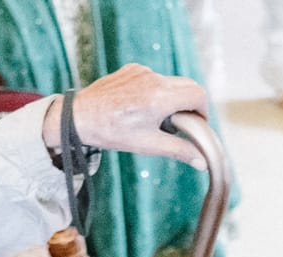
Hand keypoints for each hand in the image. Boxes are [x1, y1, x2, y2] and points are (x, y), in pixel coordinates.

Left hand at [43, 64, 209, 168]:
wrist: (80, 116)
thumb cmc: (112, 132)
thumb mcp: (148, 144)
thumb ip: (179, 150)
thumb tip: (201, 162)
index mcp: (160, 98)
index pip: (198, 95)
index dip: (203, 111)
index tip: (197, 125)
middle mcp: (153, 79)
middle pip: (189, 86)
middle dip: (191, 104)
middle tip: (181, 124)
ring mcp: (142, 71)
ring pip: (171, 82)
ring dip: (172, 98)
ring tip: (155, 118)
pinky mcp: (132, 68)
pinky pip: (154, 78)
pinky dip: (155, 91)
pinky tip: (140, 107)